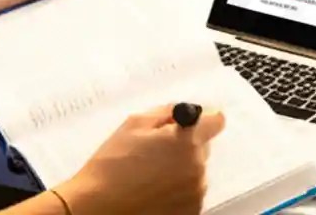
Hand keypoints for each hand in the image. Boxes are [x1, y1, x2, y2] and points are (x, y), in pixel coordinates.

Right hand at [55, 104, 226, 214]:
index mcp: (186, 141)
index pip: (216, 121)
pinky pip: (190, 192)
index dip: (203, 119)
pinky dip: (177, 190)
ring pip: (195, 171)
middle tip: (154, 151)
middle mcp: (197, 168)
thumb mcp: (134, 124)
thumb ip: (166, 112)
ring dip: (180, 169)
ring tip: (149, 175)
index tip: (191, 124)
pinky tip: (153, 191)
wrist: (99, 207)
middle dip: (183, 145)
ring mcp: (195, 193)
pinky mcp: (190, 212)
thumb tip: (185, 111)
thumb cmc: (112, 167)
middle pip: (202, 147)